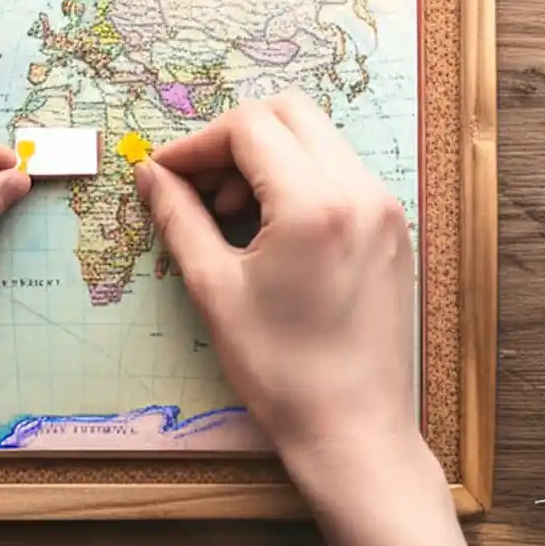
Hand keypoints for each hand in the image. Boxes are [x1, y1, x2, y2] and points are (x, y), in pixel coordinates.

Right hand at [135, 91, 415, 464]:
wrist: (354, 431)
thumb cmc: (281, 371)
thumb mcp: (214, 290)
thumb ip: (179, 218)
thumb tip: (151, 175)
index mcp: (316, 204)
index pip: (249, 127)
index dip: (196, 144)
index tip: (164, 175)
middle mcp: (361, 192)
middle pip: (289, 113)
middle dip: (233, 138)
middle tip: (199, 187)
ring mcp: (386, 209)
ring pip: (317, 139)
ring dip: (266, 158)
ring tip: (230, 216)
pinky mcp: (393, 230)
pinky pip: (340, 174)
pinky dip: (298, 181)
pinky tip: (270, 231)